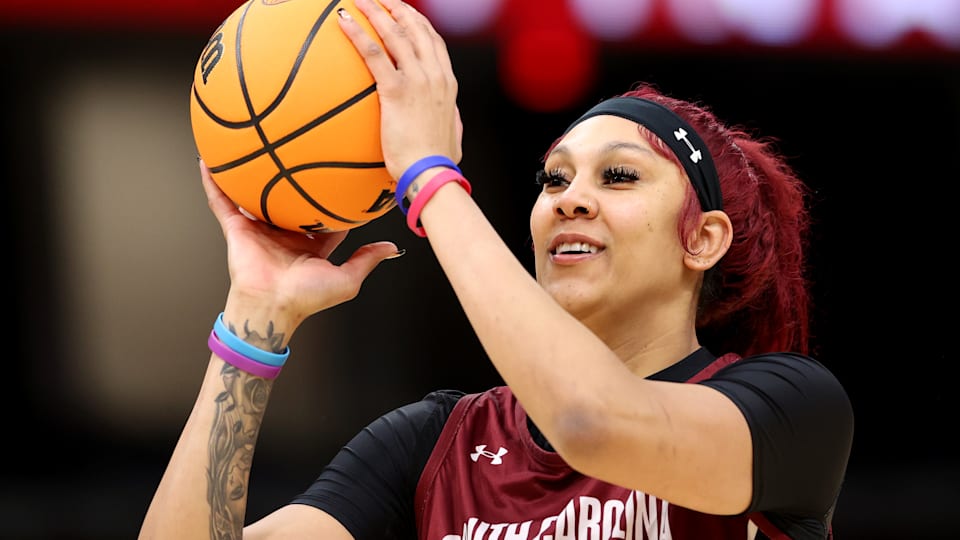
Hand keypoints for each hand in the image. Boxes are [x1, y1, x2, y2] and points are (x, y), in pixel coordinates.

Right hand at [200, 160, 400, 327]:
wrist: (273, 305)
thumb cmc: (306, 298)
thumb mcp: (346, 279)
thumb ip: (367, 260)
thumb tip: (391, 247)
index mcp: (308, 246)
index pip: (321, 216)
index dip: (330, 198)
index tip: (340, 177)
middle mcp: (283, 235)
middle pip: (288, 201)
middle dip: (292, 180)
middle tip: (301, 151)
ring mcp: (259, 230)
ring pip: (253, 195)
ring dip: (249, 173)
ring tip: (250, 145)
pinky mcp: (237, 228)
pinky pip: (222, 201)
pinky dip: (214, 182)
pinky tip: (208, 161)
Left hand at [338, 0, 462, 179]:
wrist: (431, 172)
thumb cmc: (438, 162)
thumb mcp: (452, 135)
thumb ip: (452, 121)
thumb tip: (452, 118)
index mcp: (447, 83)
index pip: (434, 42)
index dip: (419, 22)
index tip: (406, 12)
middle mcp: (435, 75)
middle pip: (416, 29)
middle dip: (397, 8)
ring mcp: (418, 80)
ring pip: (395, 34)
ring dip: (375, 12)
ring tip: (359, 0)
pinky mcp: (397, 91)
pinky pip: (374, 54)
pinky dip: (357, 34)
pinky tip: (343, 22)